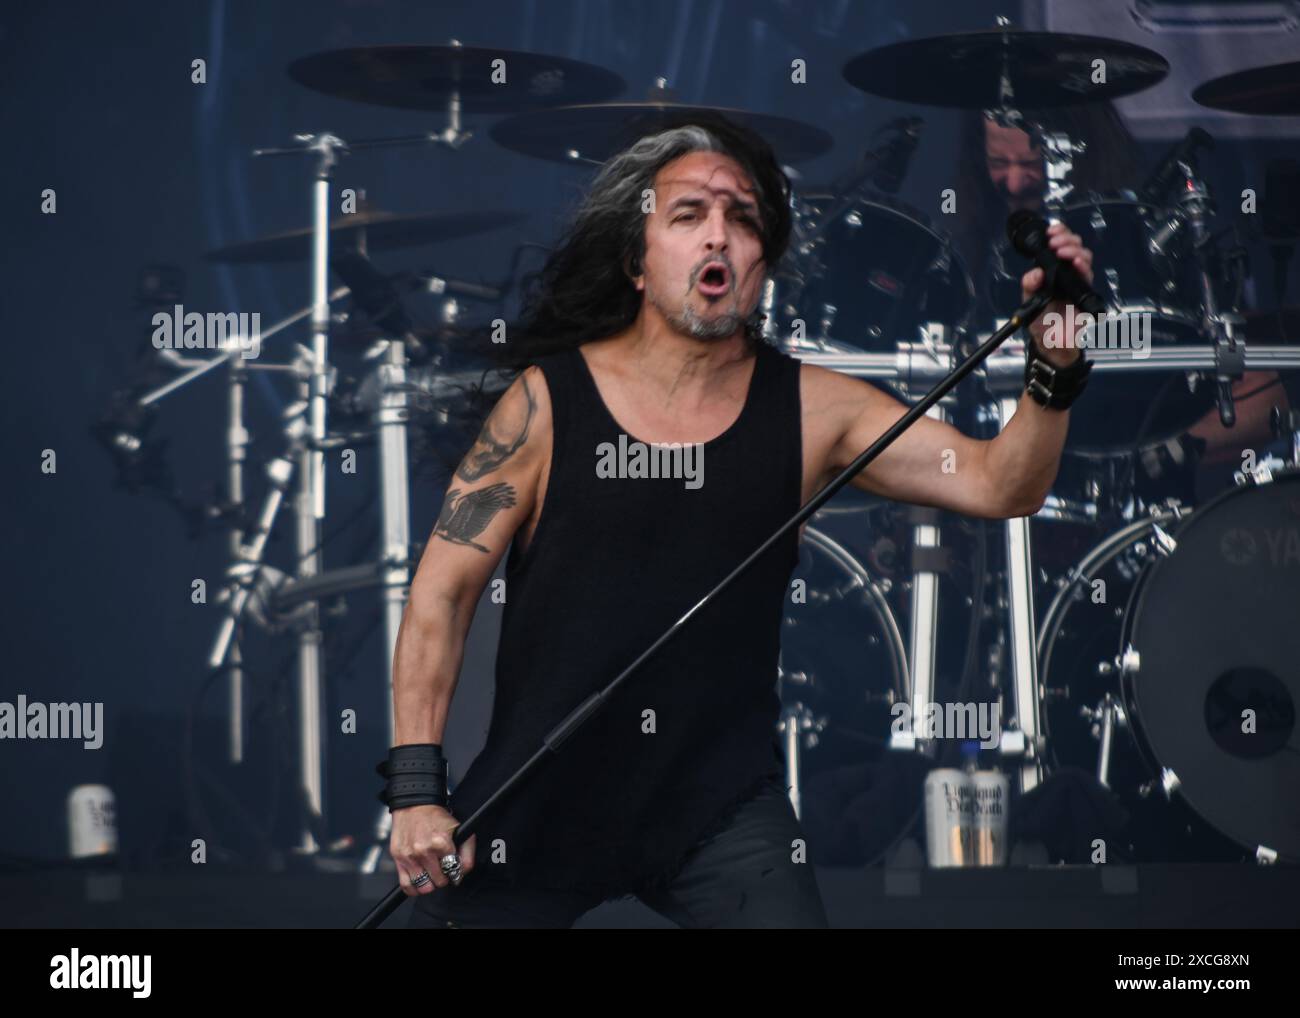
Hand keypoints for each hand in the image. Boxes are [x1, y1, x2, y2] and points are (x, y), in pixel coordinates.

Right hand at [390, 804, 476, 895]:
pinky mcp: (398, 859)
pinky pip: (406, 885)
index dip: (456, 871)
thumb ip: (467, 850)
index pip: (455, 870)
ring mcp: (410, 856)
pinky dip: (414, 889)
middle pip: (440, 881)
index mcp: (441, 842)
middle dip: (444, 877)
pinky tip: (419, 881)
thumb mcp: (458, 828)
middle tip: (442, 869)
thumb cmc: (436, 817)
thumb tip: (463, 871)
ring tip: (431, 874)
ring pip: (424, 887)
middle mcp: (424, 851)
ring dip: (430, 884)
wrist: (413, 805)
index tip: (454, 869)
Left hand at [1021, 221, 1094, 367]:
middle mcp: (1067, 273)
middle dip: (1067, 240)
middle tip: (1056, 244)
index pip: (1059, 246)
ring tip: (1064, 253)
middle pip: (1075, 247)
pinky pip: (1087, 275)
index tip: (1051, 232)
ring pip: (1084, 257)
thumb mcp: (1029, 301)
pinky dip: (1083, 266)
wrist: (1051, 342)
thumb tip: (1036, 272)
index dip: (1059, 234)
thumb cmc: (1041, 320)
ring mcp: (1078, 281)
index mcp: (1053, 270)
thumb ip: (1029, 285)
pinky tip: (1077, 264)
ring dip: (1075, 250)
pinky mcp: (1085, 292)